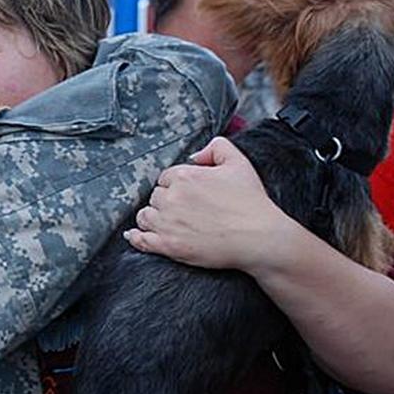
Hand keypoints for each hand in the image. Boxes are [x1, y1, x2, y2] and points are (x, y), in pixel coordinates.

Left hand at [123, 137, 296, 272]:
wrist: (259, 237)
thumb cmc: (251, 202)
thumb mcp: (239, 162)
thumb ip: (216, 147)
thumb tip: (195, 155)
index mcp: (185, 176)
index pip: (166, 177)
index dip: (176, 186)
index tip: (187, 194)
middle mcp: (172, 198)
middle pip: (156, 196)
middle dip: (166, 201)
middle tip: (182, 210)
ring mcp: (168, 223)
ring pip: (146, 216)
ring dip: (152, 217)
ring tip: (163, 222)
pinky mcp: (169, 246)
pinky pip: (142, 240)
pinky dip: (136, 237)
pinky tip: (134, 236)